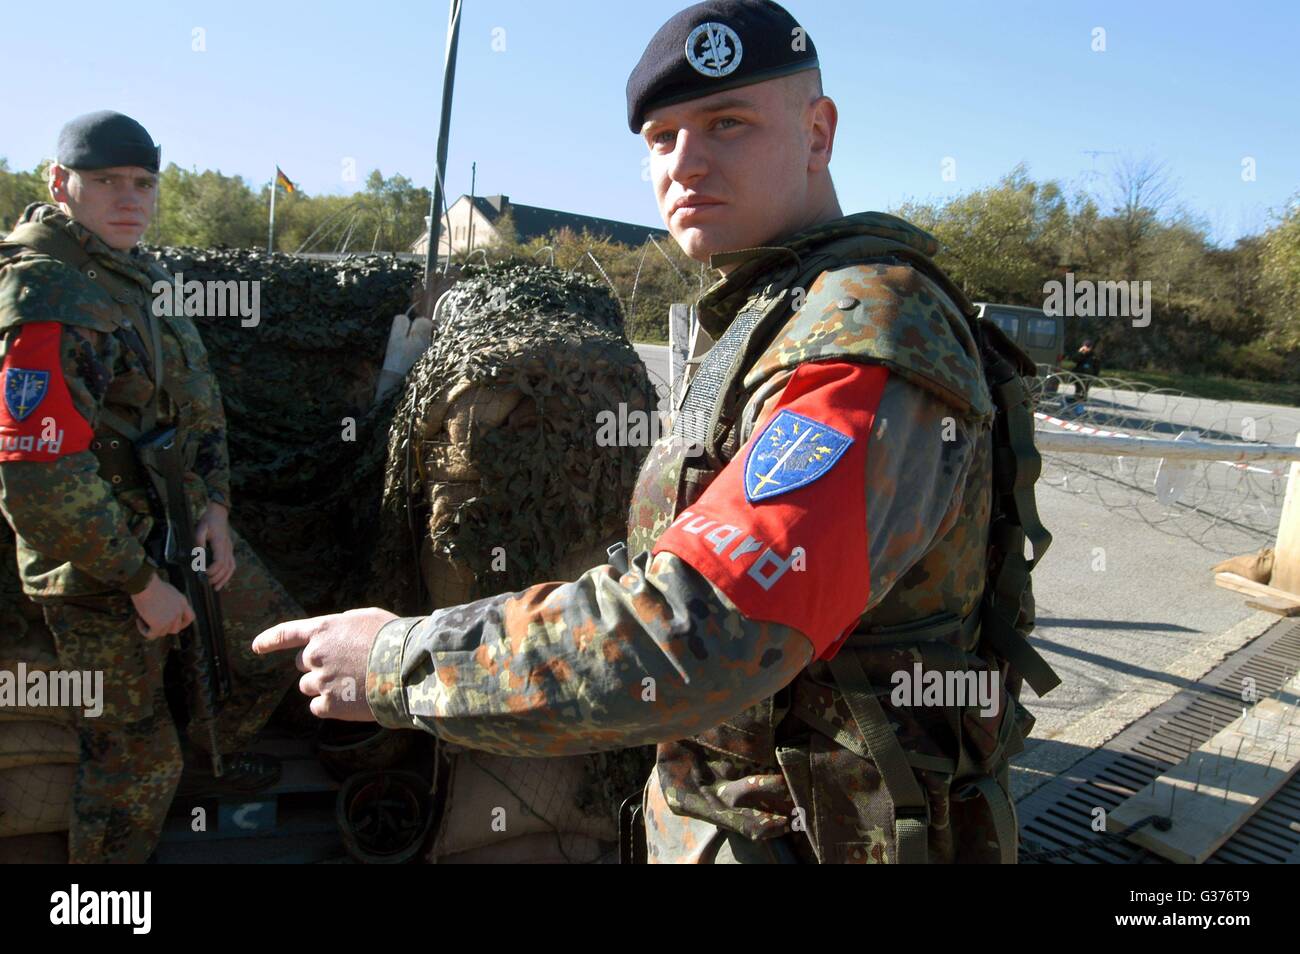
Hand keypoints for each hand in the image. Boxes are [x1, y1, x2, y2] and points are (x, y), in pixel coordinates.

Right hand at [130, 573, 194, 639]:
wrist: (144, 583)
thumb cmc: (151, 583)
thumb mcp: (167, 590)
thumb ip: (170, 602)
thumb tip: (162, 611)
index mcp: (183, 602)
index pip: (190, 618)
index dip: (183, 624)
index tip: (172, 625)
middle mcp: (179, 611)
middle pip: (175, 629)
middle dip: (165, 629)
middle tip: (153, 624)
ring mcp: (170, 618)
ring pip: (162, 633)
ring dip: (152, 628)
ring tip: (143, 618)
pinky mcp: (159, 624)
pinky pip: (151, 635)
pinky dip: (144, 631)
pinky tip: (139, 621)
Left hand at [195, 501, 235, 590]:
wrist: (218, 514)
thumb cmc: (208, 521)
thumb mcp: (200, 528)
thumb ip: (199, 540)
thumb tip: (198, 553)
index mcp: (220, 543)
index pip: (220, 561)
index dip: (213, 570)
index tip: (204, 573)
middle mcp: (227, 548)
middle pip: (226, 567)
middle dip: (217, 577)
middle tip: (207, 583)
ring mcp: (230, 549)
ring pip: (231, 567)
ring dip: (224, 579)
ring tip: (216, 587)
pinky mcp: (230, 550)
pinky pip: (232, 564)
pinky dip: (228, 574)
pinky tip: (223, 580)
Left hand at [251, 607, 397, 720]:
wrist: (406, 669)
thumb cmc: (393, 639)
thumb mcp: (367, 618)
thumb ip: (344, 626)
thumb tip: (336, 634)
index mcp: (324, 630)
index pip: (287, 633)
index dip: (269, 640)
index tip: (256, 647)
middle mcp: (316, 654)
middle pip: (302, 664)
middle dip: (318, 665)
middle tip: (345, 667)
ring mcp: (320, 680)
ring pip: (308, 686)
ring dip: (325, 686)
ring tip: (353, 684)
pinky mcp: (328, 705)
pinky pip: (317, 707)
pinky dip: (330, 705)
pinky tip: (351, 700)